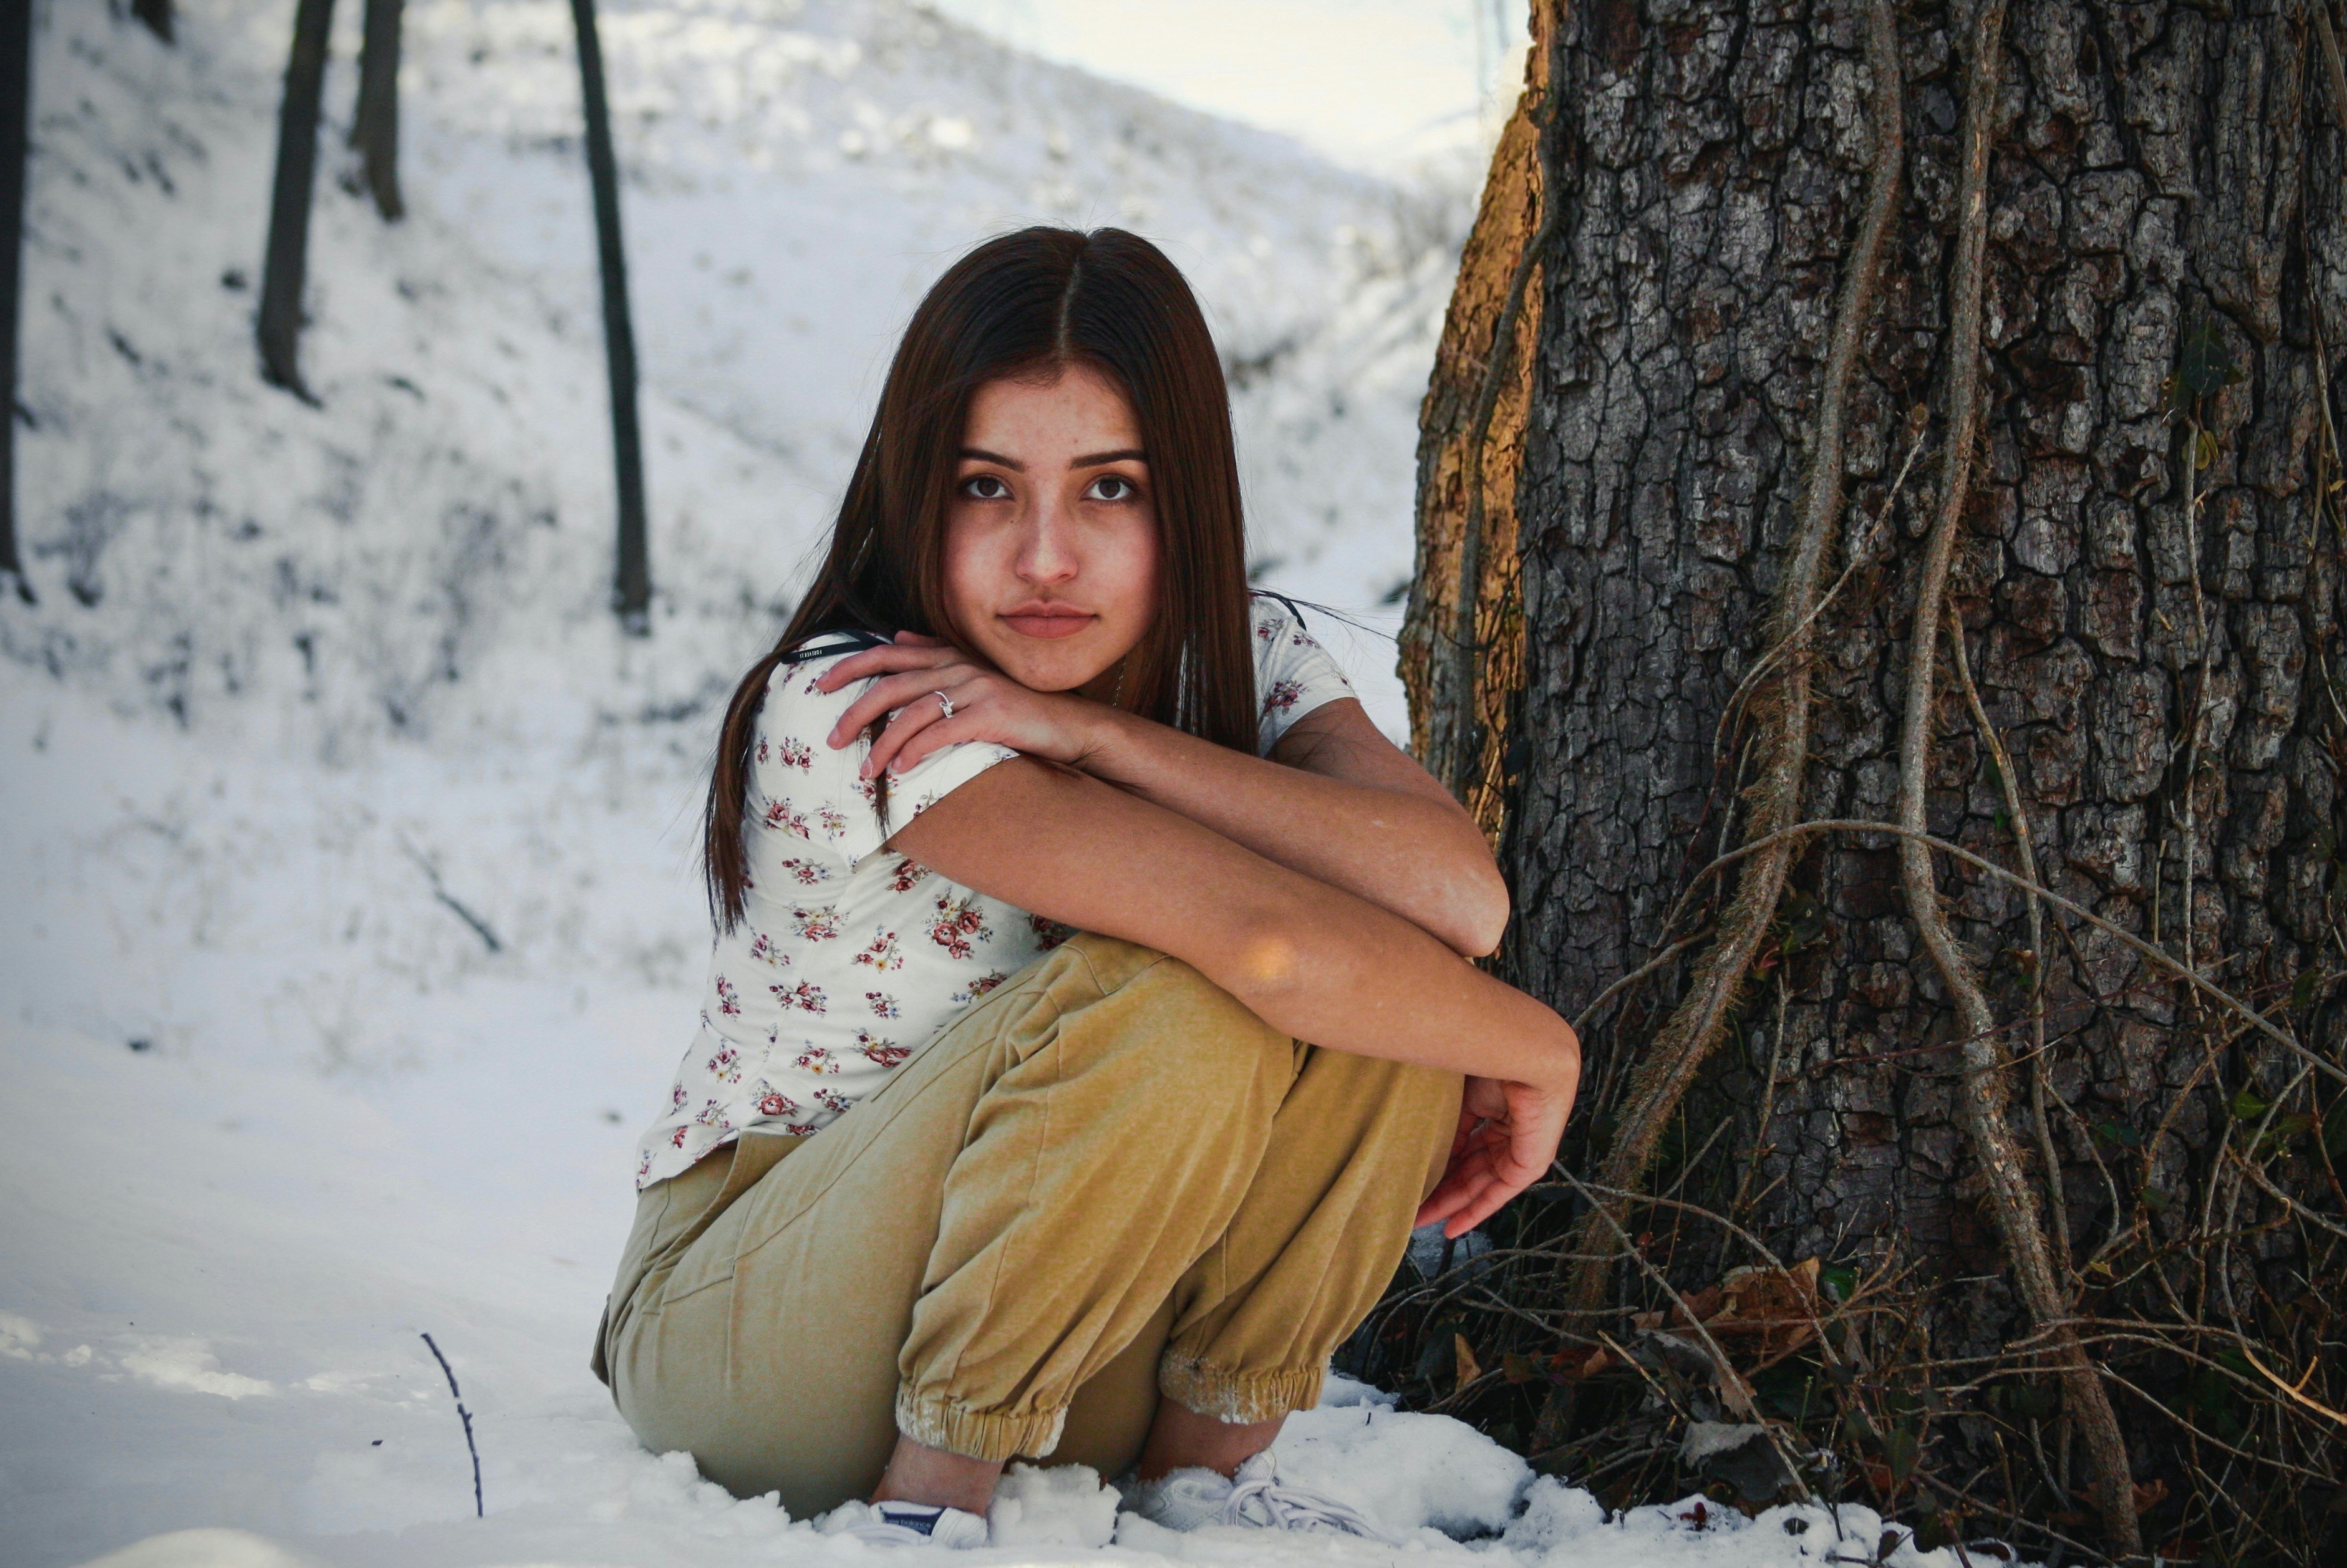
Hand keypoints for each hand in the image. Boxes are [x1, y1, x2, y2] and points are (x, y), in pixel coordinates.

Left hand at [815, 633, 1112, 778]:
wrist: (1069, 727)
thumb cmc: (1017, 710)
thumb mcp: (975, 678)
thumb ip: (937, 656)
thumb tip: (900, 636)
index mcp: (950, 657)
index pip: (888, 653)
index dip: (850, 665)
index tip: (820, 685)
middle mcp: (959, 668)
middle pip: (891, 684)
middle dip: (855, 712)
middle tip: (831, 739)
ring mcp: (975, 689)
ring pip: (912, 713)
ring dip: (882, 745)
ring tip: (864, 771)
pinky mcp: (991, 715)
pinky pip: (942, 733)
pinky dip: (916, 752)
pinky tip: (901, 771)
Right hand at [1414, 1064, 1577, 1239]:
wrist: (1523, 1054)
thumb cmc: (1495, 1062)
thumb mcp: (1464, 1099)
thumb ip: (1451, 1126)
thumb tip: (1428, 1152)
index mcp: (1497, 1113)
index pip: (1464, 1147)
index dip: (1440, 1165)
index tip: (1415, 1179)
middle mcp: (1511, 1135)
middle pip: (1469, 1170)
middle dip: (1439, 1190)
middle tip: (1409, 1206)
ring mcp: (1521, 1150)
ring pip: (1480, 1185)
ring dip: (1450, 1204)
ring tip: (1418, 1219)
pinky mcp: (1530, 1165)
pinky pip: (1499, 1194)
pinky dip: (1474, 1211)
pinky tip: (1451, 1227)